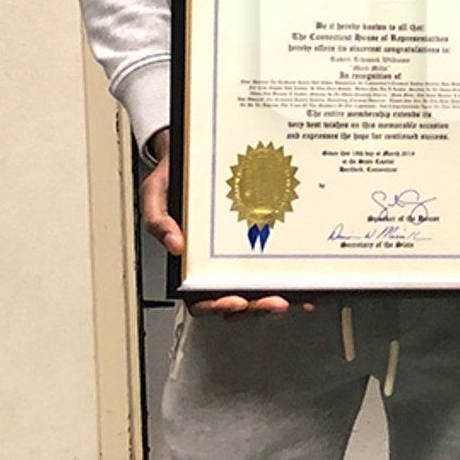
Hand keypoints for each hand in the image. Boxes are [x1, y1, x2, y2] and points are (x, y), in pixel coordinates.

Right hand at [140, 131, 298, 316]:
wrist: (196, 152)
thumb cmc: (175, 177)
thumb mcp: (157, 194)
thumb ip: (158, 219)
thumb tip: (174, 245)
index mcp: (189, 260)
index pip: (199, 297)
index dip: (215, 306)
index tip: (232, 301)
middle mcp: (216, 262)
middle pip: (235, 300)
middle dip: (254, 307)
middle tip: (271, 302)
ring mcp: (239, 254)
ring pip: (256, 289)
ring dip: (272, 298)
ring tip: (287, 297)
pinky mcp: (260, 241)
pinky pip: (274, 264)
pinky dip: (289, 277)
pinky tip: (303, 282)